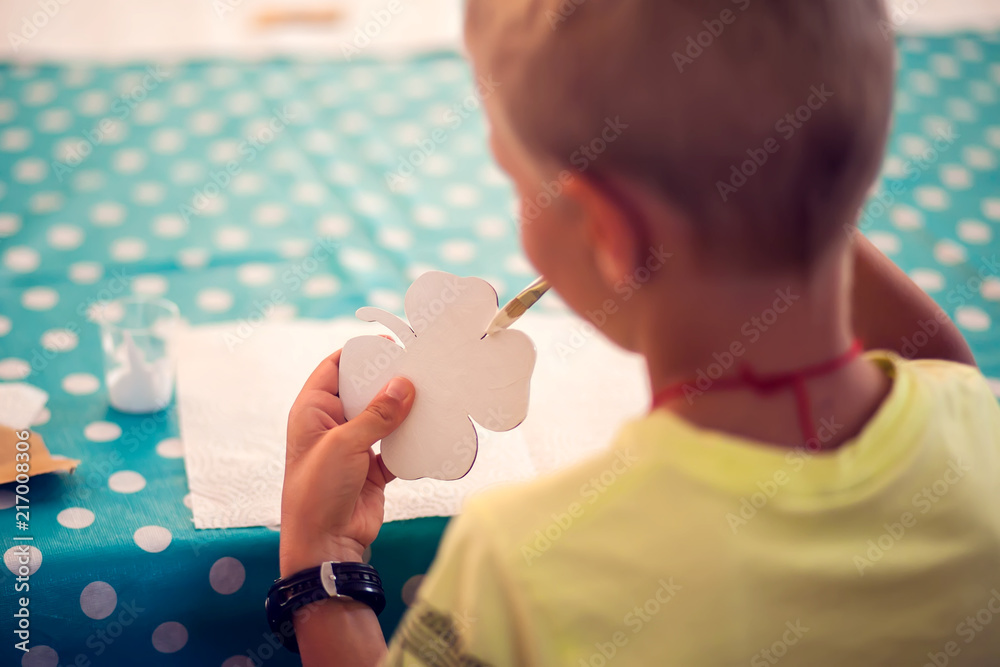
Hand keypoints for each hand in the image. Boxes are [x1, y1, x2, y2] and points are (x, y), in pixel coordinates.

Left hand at [280, 349, 414, 576]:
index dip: (359, 354)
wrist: (325, 546)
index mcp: (312, 411)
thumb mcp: (344, 445)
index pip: (334, 368)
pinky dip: (412, 441)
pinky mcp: (372, 469)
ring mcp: (353, 447)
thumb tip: (404, 385)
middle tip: (420, 367)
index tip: (390, 346)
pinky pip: (396, 446)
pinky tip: (433, 429)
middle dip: (389, 380)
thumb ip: (377, 415)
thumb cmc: (318, 492)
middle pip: (364, 390)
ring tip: (433, 393)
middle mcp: (332, 425)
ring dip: (405, 410)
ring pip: (383, 418)